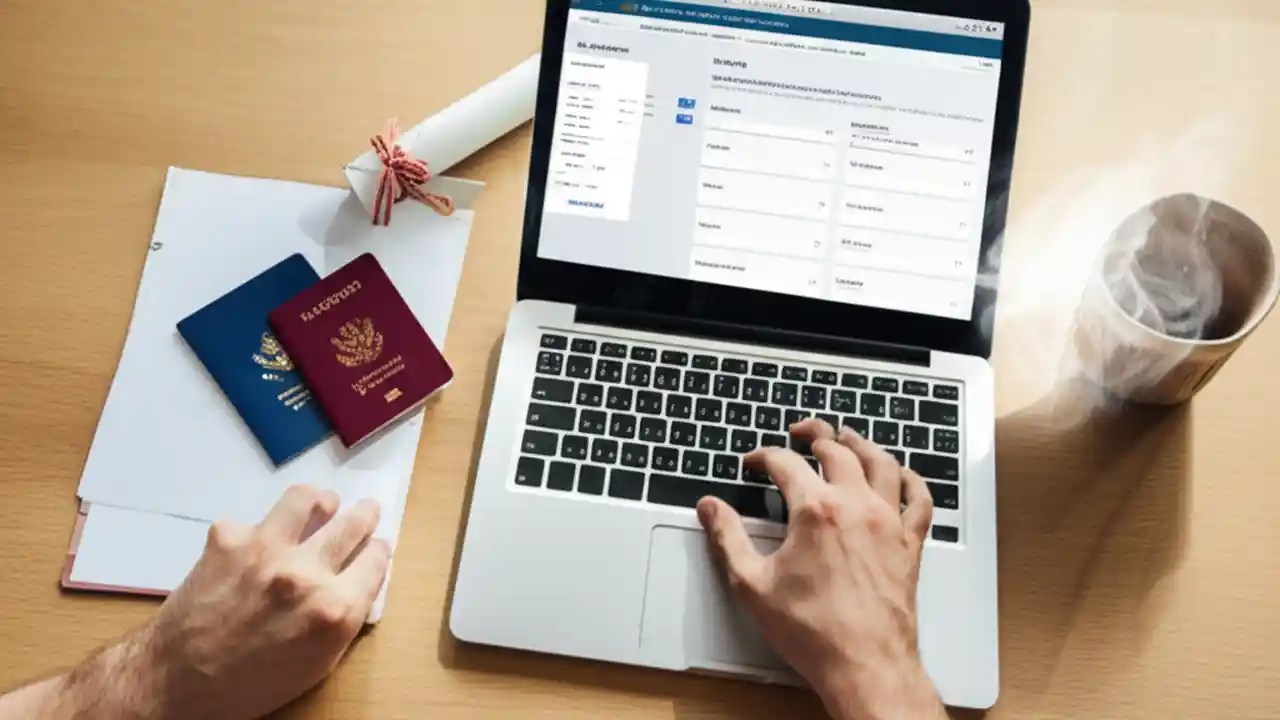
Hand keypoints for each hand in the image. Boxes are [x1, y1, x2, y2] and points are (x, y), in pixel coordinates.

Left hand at [133, 485, 390, 718]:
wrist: (177, 682)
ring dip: (320, 502)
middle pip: (353, 524)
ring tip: (322, 505)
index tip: (375, 548)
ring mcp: (266, 550)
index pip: (376, 558)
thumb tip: (357, 581)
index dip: (378, 552)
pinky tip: (256, 546)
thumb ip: (344, 618)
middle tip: (365, 511)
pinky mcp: (229, 538)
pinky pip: (255, 521)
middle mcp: (306, 574)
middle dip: (364, 516)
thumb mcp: (318, 664)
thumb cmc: (248, 685)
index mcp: (335, 610)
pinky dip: (259, 532)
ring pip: (308, 500)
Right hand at [696, 420, 941, 719]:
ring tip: (847, 436)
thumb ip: (727, 538)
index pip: (785, 463)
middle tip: (800, 432)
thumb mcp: (752, 584)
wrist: (865, 664)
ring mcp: (888, 521)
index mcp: (814, 510)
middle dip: (814, 434)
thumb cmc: (813, 630)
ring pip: (881, 463)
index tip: (754, 462)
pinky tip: (901, 475)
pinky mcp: (909, 543)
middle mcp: (855, 505)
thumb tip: (710, 508)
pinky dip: (911, 479)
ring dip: (861, 444)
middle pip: (836, 450)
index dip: (764, 456)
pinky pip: (919, 498)